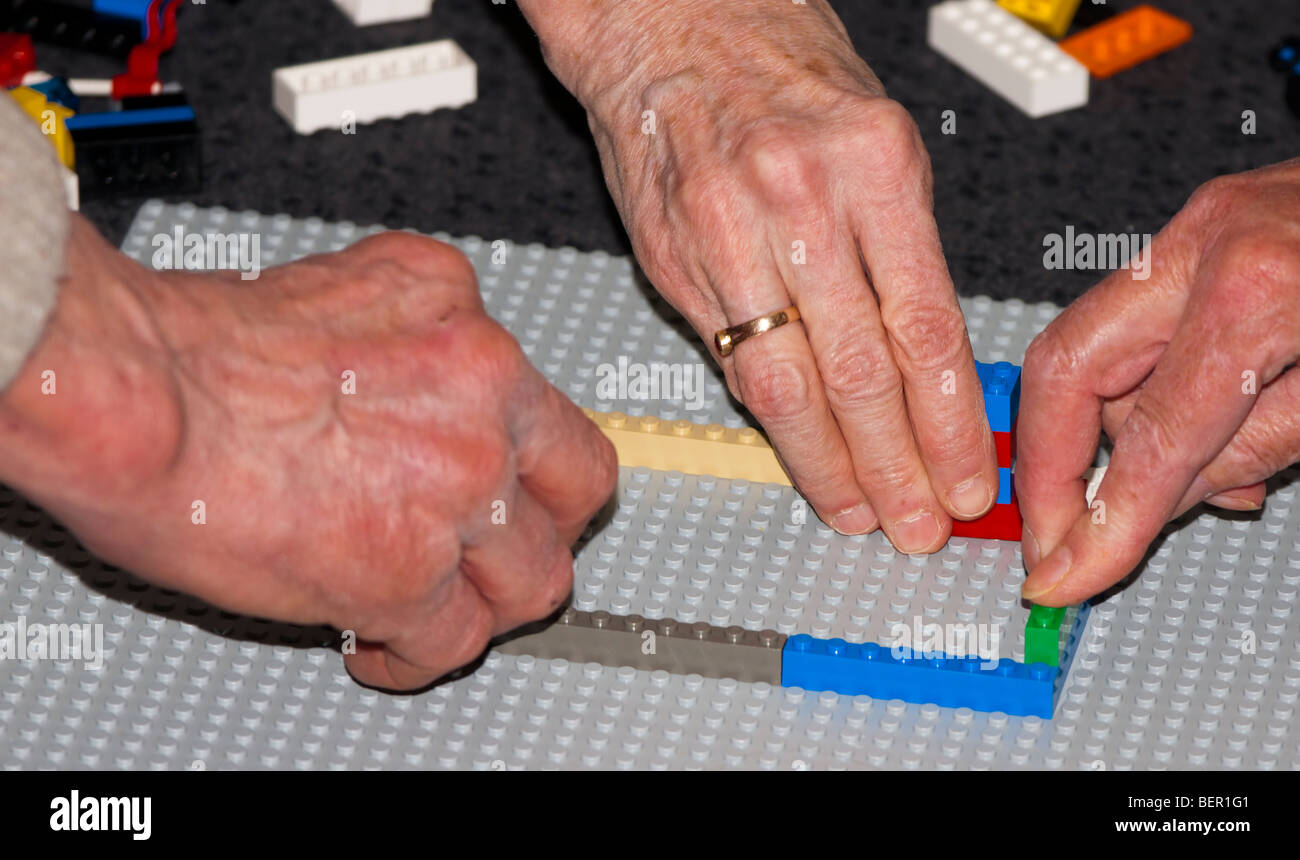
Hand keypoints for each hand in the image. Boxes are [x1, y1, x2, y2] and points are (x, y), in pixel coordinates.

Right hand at [0, 218, 616, 688]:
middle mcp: (482, 395)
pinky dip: (416, 656)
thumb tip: (397, 395)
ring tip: (441, 610)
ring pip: (534, 575)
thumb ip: (398, 339)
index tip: (508, 476)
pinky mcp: (409, 574)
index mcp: (457, 313)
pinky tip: (377, 647)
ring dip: (489, 602)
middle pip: (579, 486)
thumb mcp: (331, 292)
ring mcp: (458, 489)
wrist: (133, 393)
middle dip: (545, 527)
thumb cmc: (189, 346)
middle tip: (506, 548)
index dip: (527, 454)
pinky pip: (453, 641)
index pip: (541, 399)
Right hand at [520, 0, 997, 551]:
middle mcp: (799, 200)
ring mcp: (727, 233)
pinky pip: (728, 358)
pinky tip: (795, 453)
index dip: (948, 422)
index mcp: (875, 163)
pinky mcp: (672, 259)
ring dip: (827, 463)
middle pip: (859, 372)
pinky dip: (768, 416)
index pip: (924, 328)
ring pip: (786, 383)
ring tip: (857, 510)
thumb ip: (898, 250)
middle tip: (917, 522)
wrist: (670, 20)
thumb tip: (922, 365)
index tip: (965, 477)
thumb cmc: (780, 66)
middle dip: (895, 465)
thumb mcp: (878, 134)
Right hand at [1019, 159, 1299, 604]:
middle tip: (1052, 532)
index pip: (1149, 437)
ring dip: (1127, 430)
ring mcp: (1201, 226)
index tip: (1066, 570)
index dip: (1100, 521)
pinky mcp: (1209, 229)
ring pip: (1102, 354)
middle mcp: (1207, 243)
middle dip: (1047, 463)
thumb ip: (1250, 454)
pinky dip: (1159, 388)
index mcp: (1256, 289)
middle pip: (1065, 368)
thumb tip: (1152, 505)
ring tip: (1206, 476)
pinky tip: (1217, 423)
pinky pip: (1139, 325)